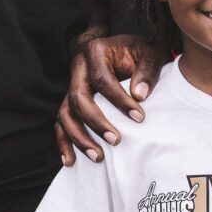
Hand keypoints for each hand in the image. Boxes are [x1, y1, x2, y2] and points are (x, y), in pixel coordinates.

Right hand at [55, 32, 162, 165]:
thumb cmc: (140, 52)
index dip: (119, 100)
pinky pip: (61, 123)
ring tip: (98, 156)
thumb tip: (139, 95)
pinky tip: (71, 160)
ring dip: (79, 137)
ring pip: (65, 114)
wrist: (129, 50)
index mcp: (95, 50)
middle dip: (96, 122)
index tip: (139, 117)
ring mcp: (72, 84)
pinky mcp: (70, 100)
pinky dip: (64, 142)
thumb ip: (148, 70)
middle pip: (78, 98)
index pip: (102, 78)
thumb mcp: (151, 52)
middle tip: (116, 140)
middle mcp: (78, 67)